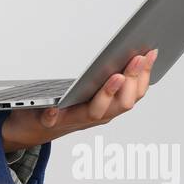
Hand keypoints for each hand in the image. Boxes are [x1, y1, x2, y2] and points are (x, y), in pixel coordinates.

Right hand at [2, 49, 157, 151]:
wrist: (40, 128)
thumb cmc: (39, 119)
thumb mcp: (36, 117)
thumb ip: (46, 116)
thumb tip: (52, 112)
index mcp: (79, 119)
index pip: (99, 108)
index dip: (109, 92)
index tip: (116, 76)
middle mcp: (99, 116)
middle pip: (122, 102)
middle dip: (131, 79)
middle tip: (138, 57)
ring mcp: (108, 110)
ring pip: (132, 98)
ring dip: (141, 77)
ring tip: (148, 55)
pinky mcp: (113, 103)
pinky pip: (133, 93)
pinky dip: (141, 78)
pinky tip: (146, 62)